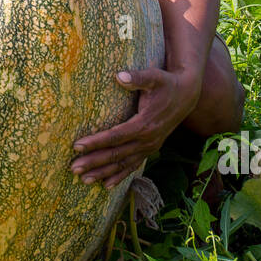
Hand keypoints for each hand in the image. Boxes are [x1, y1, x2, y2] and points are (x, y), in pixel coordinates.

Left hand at [70, 66, 203, 188]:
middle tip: (73, 168)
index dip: (96, 142)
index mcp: (145, 124)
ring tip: (83, 180)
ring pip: (123, 164)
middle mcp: (147, 140)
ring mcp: (150, 147)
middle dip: (94, 162)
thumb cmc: (166, 84)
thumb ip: (137, 78)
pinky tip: (106, 185)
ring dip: (103, 173)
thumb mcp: (154, 77)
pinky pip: (133, 166)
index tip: (76, 146)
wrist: (187, 95)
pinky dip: (120, 176)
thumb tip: (119, 75)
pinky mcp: (150, 149)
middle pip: (116, 154)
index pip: (115, 136)